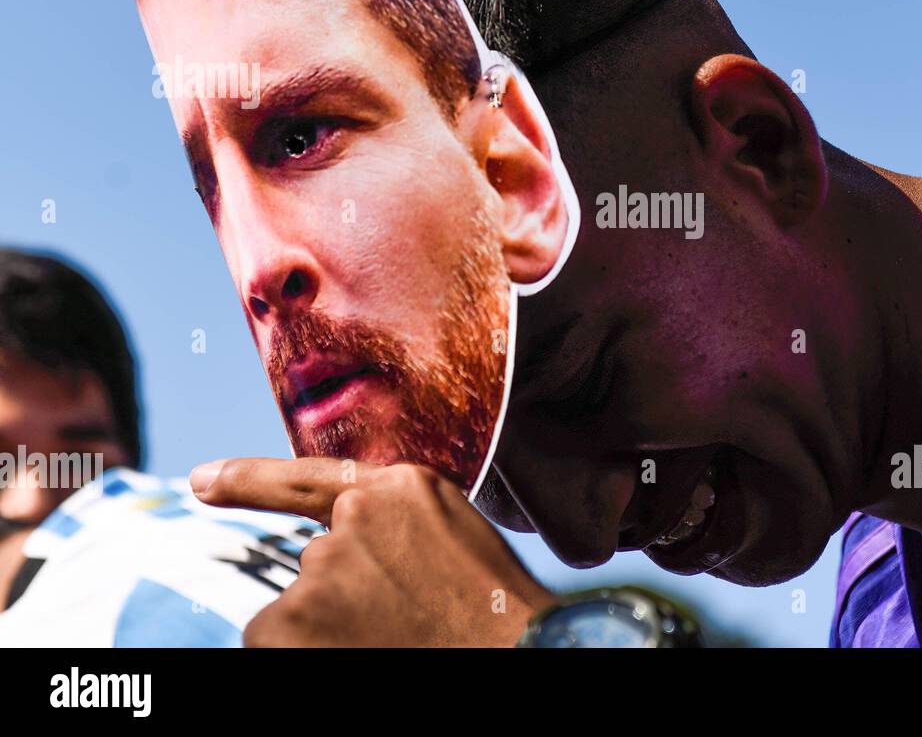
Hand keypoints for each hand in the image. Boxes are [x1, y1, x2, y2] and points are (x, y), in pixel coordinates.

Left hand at [189, 457, 556, 646]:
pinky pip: (275, 639)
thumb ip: (398, 528)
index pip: (314, 476)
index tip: (201, 482)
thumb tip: (332, 553)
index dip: (251, 480)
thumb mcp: (450, 539)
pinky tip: (364, 648)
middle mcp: (357, 513)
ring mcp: (323, 562)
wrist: (515, 650)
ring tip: (398, 637)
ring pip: (300, 606)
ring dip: (330, 629)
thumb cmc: (491, 612)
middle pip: (319, 562)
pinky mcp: (291, 615)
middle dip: (344, 598)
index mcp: (405, 486)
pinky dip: (305, 649)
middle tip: (405, 624)